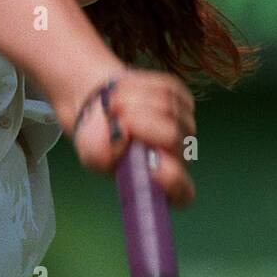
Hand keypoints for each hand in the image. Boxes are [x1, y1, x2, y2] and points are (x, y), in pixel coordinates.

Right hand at [71, 70, 196, 206]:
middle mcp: (179, 157)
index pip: (181, 192)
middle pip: (173, 135)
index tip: (152, 168)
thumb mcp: (92, 154)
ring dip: (133, 99)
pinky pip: (167, 87)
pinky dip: (140, 84)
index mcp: (161, 184)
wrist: (99, 110)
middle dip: (139, 120)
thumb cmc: (98, 140)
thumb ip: (104, 154)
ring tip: (112, 103)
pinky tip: (124, 90)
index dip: (172, 180)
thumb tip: (123, 135)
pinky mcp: (182, 100)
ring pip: (168, 106)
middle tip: (113, 115)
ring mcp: (184, 126)